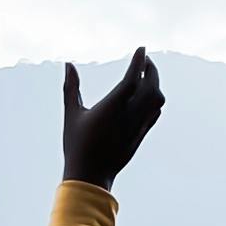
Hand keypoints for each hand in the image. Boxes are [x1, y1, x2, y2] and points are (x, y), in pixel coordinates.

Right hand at [63, 48, 164, 190]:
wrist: (90, 176)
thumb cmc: (77, 145)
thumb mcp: (71, 114)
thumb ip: (71, 87)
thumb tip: (68, 64)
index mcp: (112, 109)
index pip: (132, 79)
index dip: (138, 62)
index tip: (142, 49)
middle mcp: (128, 116)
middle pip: (150, 87)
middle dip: (150, 69)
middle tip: (145, 59)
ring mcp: (137, 127)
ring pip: (156, 100)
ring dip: (155, 83)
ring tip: (146, 74)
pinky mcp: (140, 135)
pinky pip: (155, 112)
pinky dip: (155, 98)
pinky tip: (148, 94)